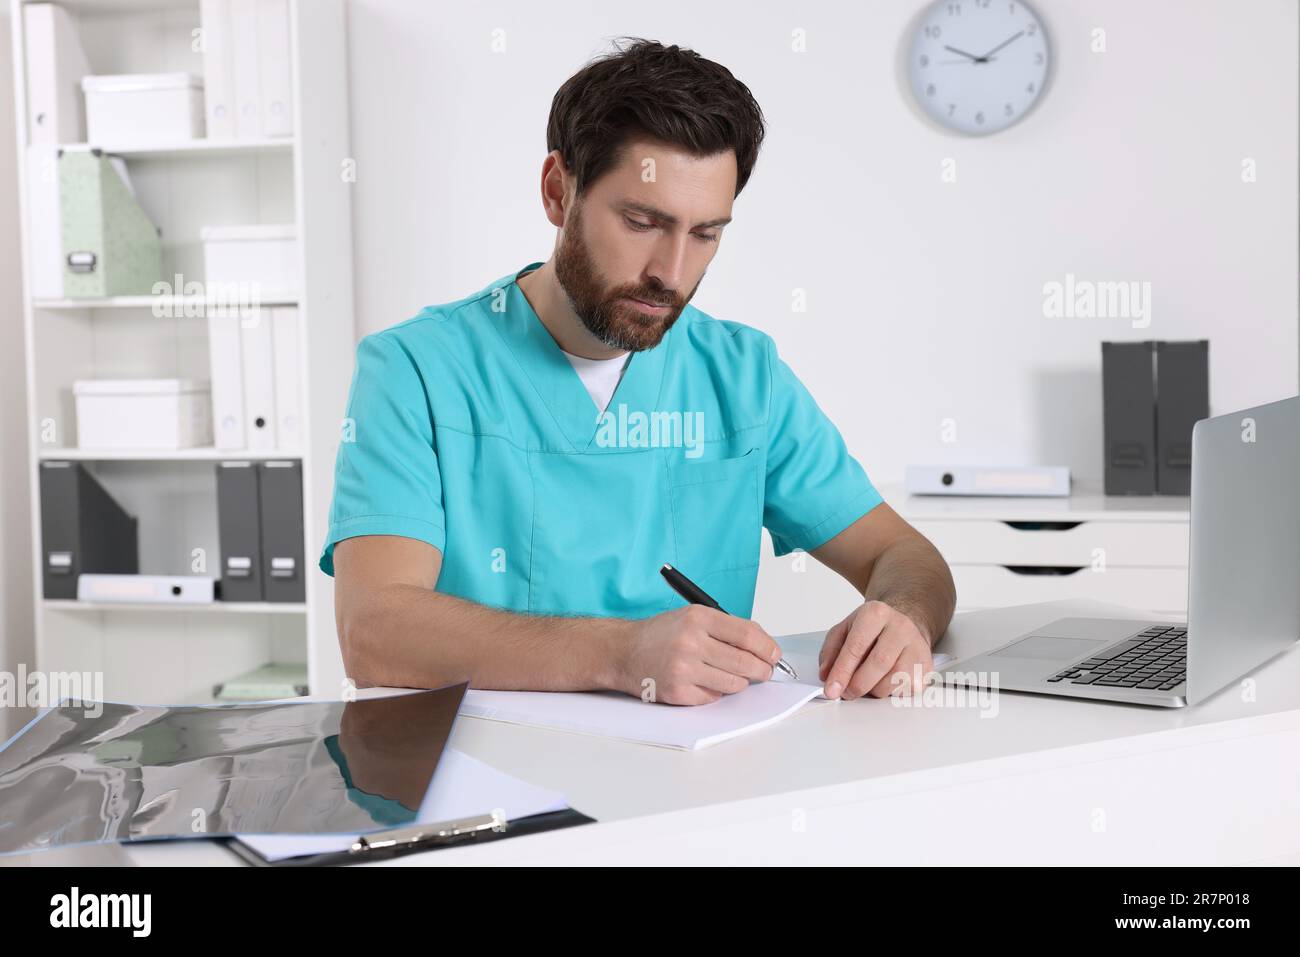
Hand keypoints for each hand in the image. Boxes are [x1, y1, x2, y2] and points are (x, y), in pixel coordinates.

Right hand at [616, 605, 779, 705]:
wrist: (623, 651)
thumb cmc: (660, 635)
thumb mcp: (692, 617)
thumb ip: (726, 628)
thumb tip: (763, 646)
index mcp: (698, 618)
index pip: (747, 635)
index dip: (767, 648)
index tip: (774, 655)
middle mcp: (690, 642)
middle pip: (745, 662)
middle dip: (761, 670)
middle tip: (763, 672)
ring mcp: (683, 668)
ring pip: (734, 683)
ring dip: (738, 682)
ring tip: (727, 674)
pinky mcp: (677, 691)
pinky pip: (714, 697)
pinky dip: (715, 692)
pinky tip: (703, 682)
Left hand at [818, 600, 934, 699]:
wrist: (902, 626)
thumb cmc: (872, 630)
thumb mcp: (845, 630)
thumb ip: (831, 651)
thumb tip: (826, 675)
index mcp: (876, 614)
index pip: (856, 646)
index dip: (842, 671)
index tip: (831, 689)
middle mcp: (900, 627)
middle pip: (879, 663)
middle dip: (858, 684)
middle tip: (846, 693)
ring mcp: (917, 646)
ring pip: (895, 680)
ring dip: (875, 690)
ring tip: (868, 683)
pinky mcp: (926, 665)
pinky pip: (907, 689)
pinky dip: (891, 693)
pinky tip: (886, 681)